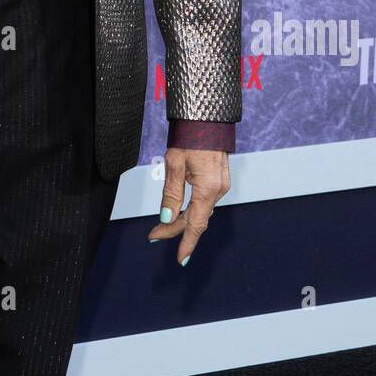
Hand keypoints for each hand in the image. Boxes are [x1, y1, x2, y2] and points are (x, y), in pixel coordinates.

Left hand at [148, 147, 230, 265]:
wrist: (206, 115)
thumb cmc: (189, 136)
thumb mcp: (174, 163)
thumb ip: (171, 193)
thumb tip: (167, 218)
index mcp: (208, 187)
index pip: (195, 224)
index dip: (186, 242)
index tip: (180, 260)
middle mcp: (219, 189)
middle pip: (197, 218)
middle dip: (176, 229)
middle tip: (154, 234)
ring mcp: (221, 183)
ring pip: (201, 209)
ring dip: (184, 219)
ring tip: (163, 226)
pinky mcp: (219, 178)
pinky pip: (205, 200)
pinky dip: (192, 208)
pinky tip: (181, 210)